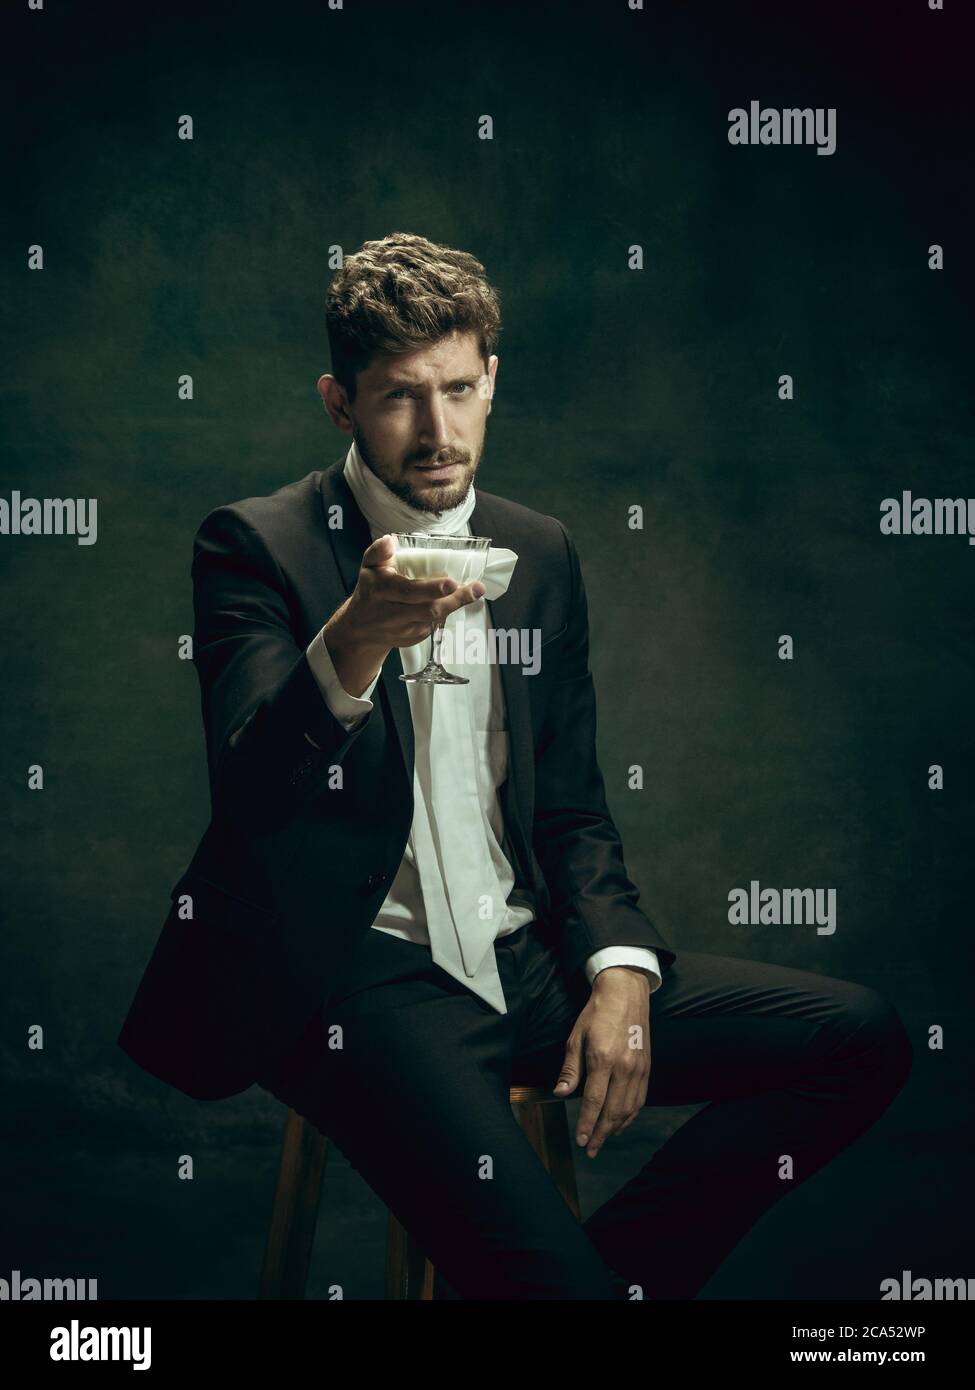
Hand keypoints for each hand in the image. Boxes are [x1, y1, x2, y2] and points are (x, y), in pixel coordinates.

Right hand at [322, 533, 485, 694]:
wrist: (362, 629)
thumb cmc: (370, 591)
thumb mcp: (367, 568)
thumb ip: (377, 552)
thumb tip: (391, 540)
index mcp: (383, 591)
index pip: (408, 591)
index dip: (431, 589)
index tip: (451, 582)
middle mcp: (394, 613)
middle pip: (429, 609)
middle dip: (455, 599)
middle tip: (477, 588)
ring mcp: (406, 629)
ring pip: (436, 618)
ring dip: (457, 605)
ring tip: (475, 591)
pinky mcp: (415, 637)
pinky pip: (435, 625)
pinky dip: (446, 611)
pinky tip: (454, 599)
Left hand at [553, 967, 650, 1157]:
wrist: (625, 993)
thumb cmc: (597, 1013)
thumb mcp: (575, 1037)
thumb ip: (570, 1068)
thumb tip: (561, 1093)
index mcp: (603, 1058)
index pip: (594, 1102)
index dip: (587, 1125)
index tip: (580, 1141)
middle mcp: (624, 1066)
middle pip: (613, 1111)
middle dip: (601, 1134)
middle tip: (591, 1150)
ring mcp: (638, 1068)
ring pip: (629, 1108)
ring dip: (616, 1129)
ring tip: (603, 1140)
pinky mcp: (647, 1067)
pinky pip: (640, 1099)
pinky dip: (630, 1115)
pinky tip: (620, 1122)